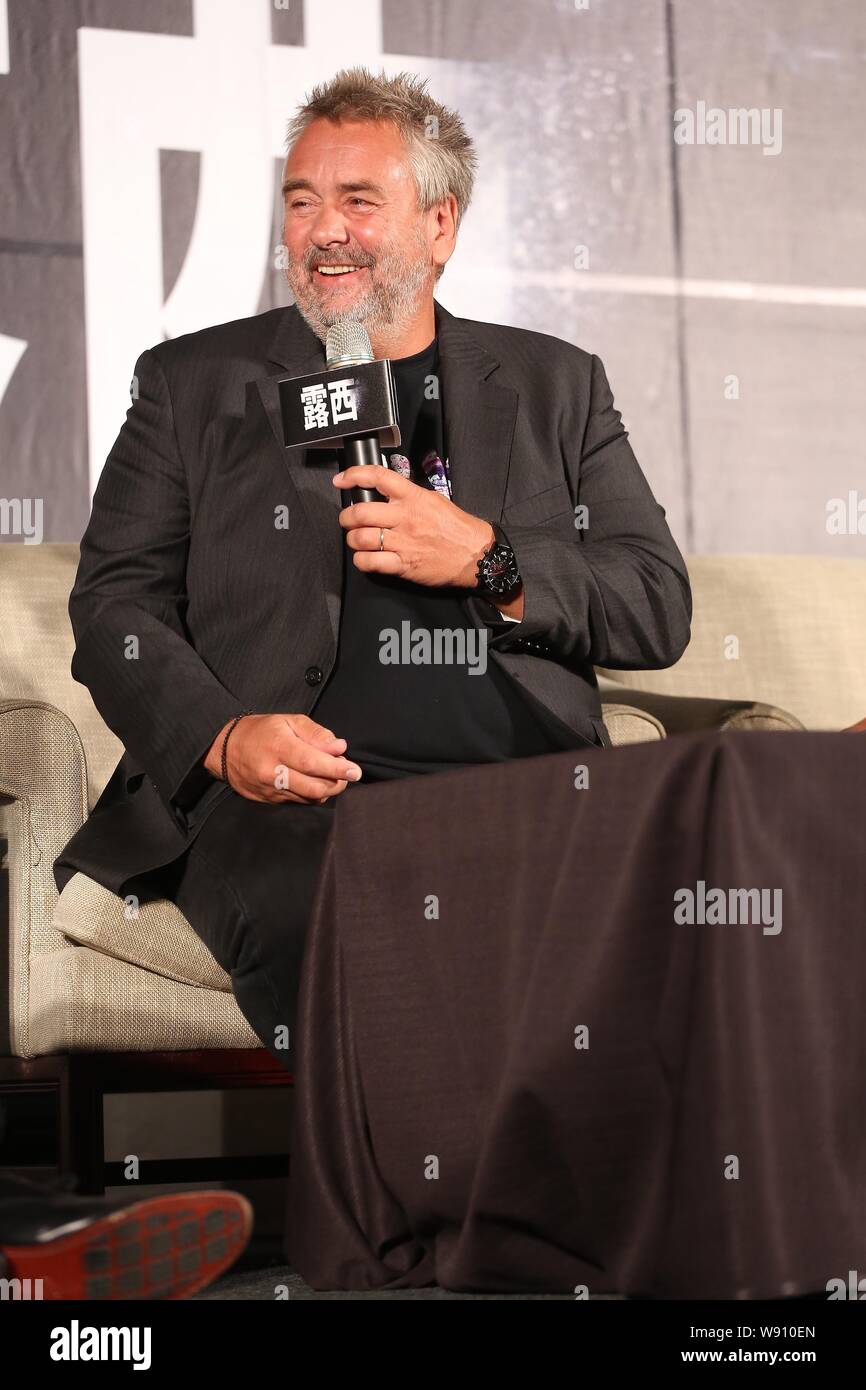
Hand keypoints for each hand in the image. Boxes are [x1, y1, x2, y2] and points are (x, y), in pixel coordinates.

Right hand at [205, 714, 361, 803]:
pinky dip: (313, 794)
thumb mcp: (288, 721)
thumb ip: (315, 734)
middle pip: (315, 787)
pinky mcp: (269, 801)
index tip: (355, 771)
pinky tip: (315, 782)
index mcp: (279, 748)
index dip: (337, 769)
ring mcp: (271, 790)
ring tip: (331, 775)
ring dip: (327, 789)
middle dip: (338, 783)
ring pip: (309, 798)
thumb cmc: (260, 731)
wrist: (224, 749)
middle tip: (346, 773)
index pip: (313, 763)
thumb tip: (338, 747)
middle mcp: (273, 772)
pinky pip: (299, 802)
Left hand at [333, 463, 493, 588]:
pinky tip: (365, 558)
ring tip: (356, 540)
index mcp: (413, 497)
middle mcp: (406, 518)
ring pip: (361, 538)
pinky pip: (370, 562)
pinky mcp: (404, 565)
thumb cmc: (457, 528)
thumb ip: (409, 496)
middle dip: (347, 517)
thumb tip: (385, 494)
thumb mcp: (434, 500)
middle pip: (361, 512)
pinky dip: (361, 560)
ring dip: (352, 539)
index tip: (341, 481)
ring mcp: (403, 542)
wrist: (476, 555)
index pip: (378, 477)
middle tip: (348, 520)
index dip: (354, 476)